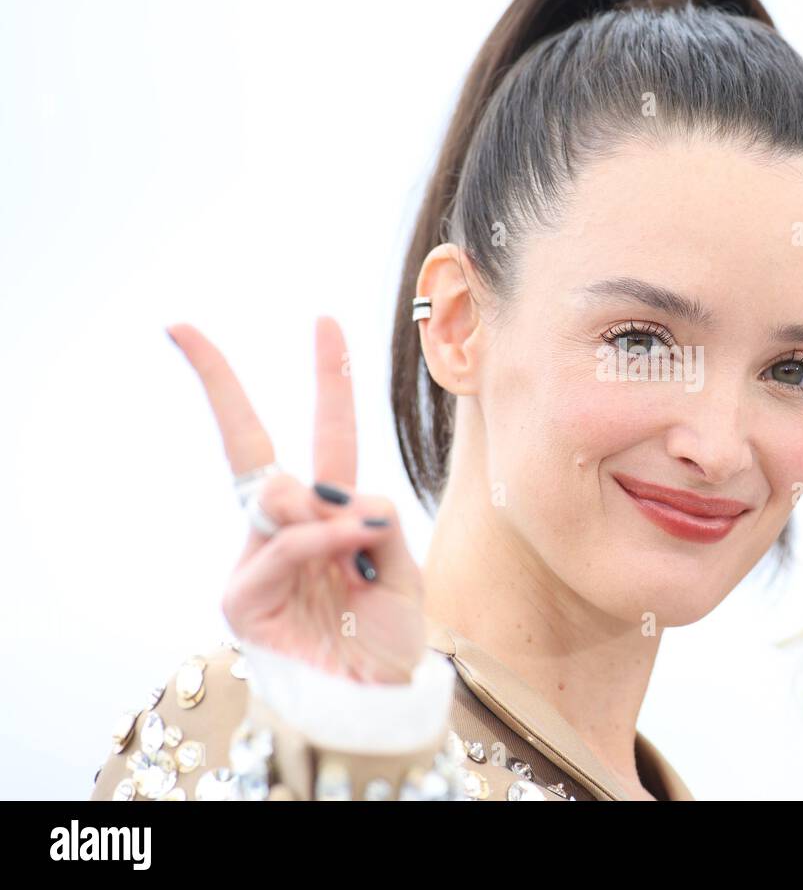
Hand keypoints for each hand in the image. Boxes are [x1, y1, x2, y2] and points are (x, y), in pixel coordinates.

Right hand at [166, 316, 428, 683]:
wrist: (374, 702)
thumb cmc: (387, 637)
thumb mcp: (403, 567)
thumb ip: (375, 521)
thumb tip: (334, 497)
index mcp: (331, 513)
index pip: (325, 435)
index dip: (328, 378)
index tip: (325, 320)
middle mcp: (287, 529)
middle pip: (250, 442)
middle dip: (219, 382)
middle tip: (182, 327)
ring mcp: (259, 560)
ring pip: (281, 495)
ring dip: (328, 514)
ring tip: (361, 551)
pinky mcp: (242, 598)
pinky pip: (283, 545)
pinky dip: (321, 542)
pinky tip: (350, 551)